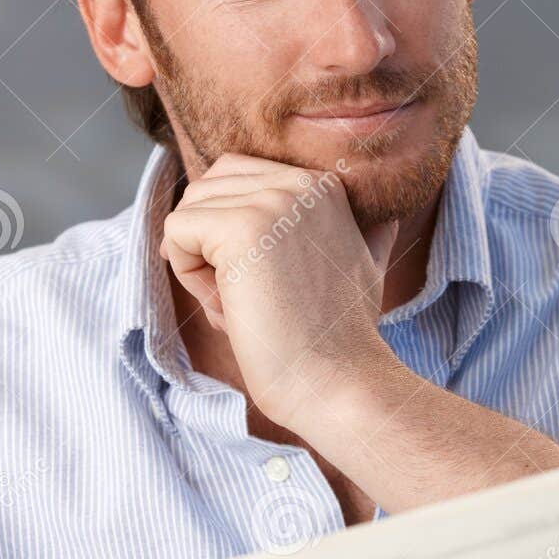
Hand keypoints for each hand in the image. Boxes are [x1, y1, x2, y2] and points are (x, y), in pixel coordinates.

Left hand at [159, 153, 398, 430]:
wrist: (339, 381)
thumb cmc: (341, 337)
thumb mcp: (365, 266)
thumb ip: (369, 231)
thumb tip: (383, 215)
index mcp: (322, 184)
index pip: (236, 177)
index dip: (230, 233)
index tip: (260, 281)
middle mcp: (299, 182)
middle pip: (207, 189)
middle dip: (207, 243)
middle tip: (245, 296)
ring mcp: (270, 202)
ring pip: (190, 211)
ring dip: (198, 264)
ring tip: (241, 304)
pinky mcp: (240, 229)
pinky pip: (176, 230)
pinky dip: (187, 275)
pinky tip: (227, 307)